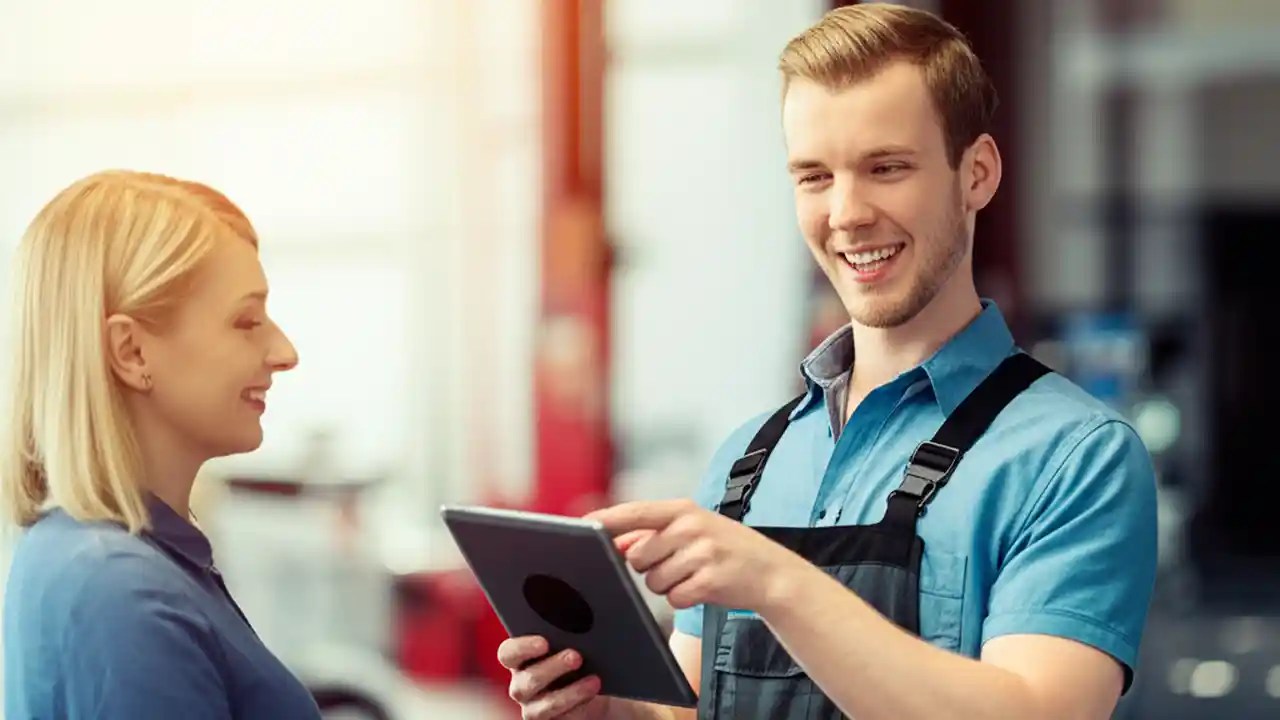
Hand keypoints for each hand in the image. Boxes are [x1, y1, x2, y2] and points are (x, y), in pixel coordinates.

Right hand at [497, 635, 608, 719]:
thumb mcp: (572, 639)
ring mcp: (533, 707)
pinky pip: (561, 718)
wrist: (594, 685)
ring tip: (593, 681)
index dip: (522, 648)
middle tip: (576, 656)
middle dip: (553, 668)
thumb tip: (580, 613)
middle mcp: (521, 684)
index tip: (545, 642)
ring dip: (570, 692)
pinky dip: (579, 705)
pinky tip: (593, 692)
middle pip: (527, 680)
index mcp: (519, 658)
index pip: (508, 653)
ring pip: (544, 705)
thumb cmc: (579, 653)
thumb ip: (567, 629)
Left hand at [587, 499, 808, 613]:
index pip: (634, 512)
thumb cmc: (724, 549)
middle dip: (649, 567)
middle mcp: (690, 526)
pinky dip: (684, 598)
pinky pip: (674, 597)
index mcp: (683, 509)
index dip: (606, 520)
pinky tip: (703, 588)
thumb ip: (654, 534)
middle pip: (638, 556)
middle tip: (678, 564)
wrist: (771, 571)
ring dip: (668, 585)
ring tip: (694, 574)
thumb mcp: (693, 531)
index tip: (581, 525)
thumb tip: (616, 545)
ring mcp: (702, 553)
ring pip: (653, 581)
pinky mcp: (710, 581)